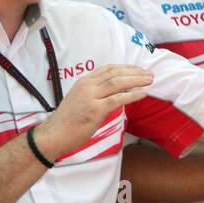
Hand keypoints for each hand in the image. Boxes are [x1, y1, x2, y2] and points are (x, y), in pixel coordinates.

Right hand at [34, 63, 153, 158]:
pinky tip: (143, 93)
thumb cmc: (68, 121)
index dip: (126, 67)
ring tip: (150, 80)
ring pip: (117, 83)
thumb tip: (118, 93)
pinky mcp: (95, 110)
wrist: (53, 135)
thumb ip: (97, 94)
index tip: (139, 69)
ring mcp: (90, 97)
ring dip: (137, 80)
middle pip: (115, 73)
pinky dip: (132, 95)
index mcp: (84, 82)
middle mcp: (87, 86)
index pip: (108, 69)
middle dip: (135, 72)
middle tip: (149, 74)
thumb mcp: (81, 100)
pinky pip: (117, 99)